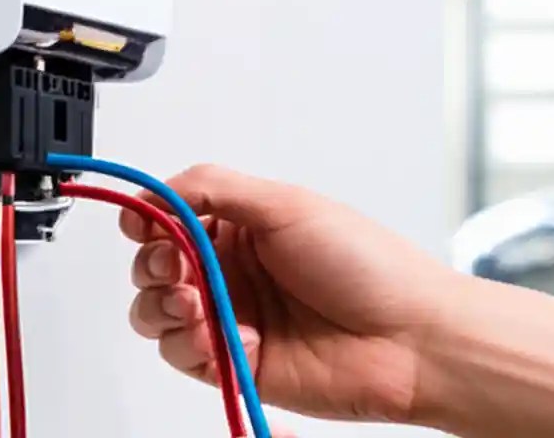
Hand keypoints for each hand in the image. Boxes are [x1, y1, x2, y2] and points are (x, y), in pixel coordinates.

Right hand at [119, 164, 455, 422]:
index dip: (150, 220)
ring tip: (197, 306)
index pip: (173, 216)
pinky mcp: (236, 364)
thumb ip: (216, 189)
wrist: (409, 339)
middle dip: (154, 266)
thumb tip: (158, 189)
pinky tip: (236, 339)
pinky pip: (184, 357)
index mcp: (248, 225)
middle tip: (176, 267)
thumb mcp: (289, 206)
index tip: (143, 226)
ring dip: (163, 308)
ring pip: (159, 314)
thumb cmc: (370, 267)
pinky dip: (194, 347)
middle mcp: (237, 269)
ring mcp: (235, 317)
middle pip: (157, 267)